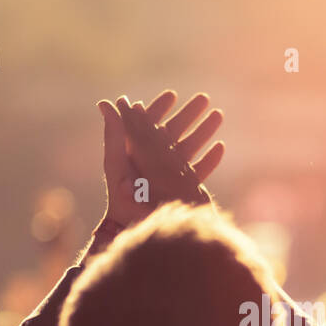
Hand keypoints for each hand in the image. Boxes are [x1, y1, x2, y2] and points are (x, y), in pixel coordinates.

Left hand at [98, 90, 223, 227]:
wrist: (137, 230)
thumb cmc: (120, 197)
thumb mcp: (116, 162)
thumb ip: (114, 134)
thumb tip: (105, 103)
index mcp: (138, 152)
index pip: (148, 124)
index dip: (158, 108)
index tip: (172, 95)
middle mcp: (156, 161)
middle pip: (175, 132)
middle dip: (189, 114)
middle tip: (204, 98)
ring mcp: (172, 175)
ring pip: (191, 147)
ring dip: (205, 130)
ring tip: (218, 114)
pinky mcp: (185, 189)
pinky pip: (200, 171)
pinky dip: (210, 159)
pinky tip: (220, 147)